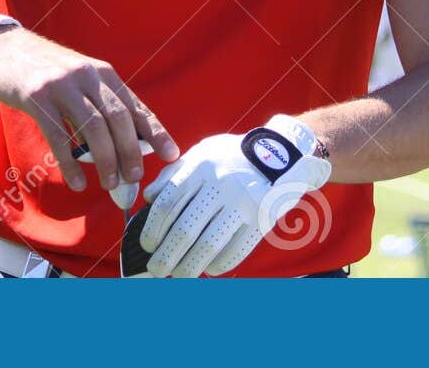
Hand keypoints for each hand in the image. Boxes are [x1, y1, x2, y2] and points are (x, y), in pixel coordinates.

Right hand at [0, 26, 178, 193]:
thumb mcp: (82, 78)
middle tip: (134, 178)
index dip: (155, 131)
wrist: (7, 48)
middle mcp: (87, 76)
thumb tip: (126, 145)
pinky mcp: (37, 97)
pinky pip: (58, 135)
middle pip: (117, 118)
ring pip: (92, 127)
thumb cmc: (50, 71)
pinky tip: (77, 181)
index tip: (171, 154)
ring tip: (111, 183)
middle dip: (130, 151)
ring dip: (105, 159)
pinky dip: (70, 162)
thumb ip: (102, 104)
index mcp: (103, 73)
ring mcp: (62, 86)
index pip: (135, 106)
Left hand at [139, 115, 331, 277]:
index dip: (153, 229)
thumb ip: (174, 173)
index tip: (147, 245)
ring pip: (209, 245)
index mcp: (201, 166)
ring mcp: (242, 202)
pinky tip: (210, 268)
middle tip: (156, 269)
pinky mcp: (261, 219)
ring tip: (179, 275)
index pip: (168, 203)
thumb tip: (148, 198)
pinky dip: (219, 264)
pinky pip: (236, 250)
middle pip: (185, 229)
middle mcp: (220, 184)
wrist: (281, 153)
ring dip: (189, 267)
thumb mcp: (202, 152)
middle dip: (166, 255)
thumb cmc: (232, 156)